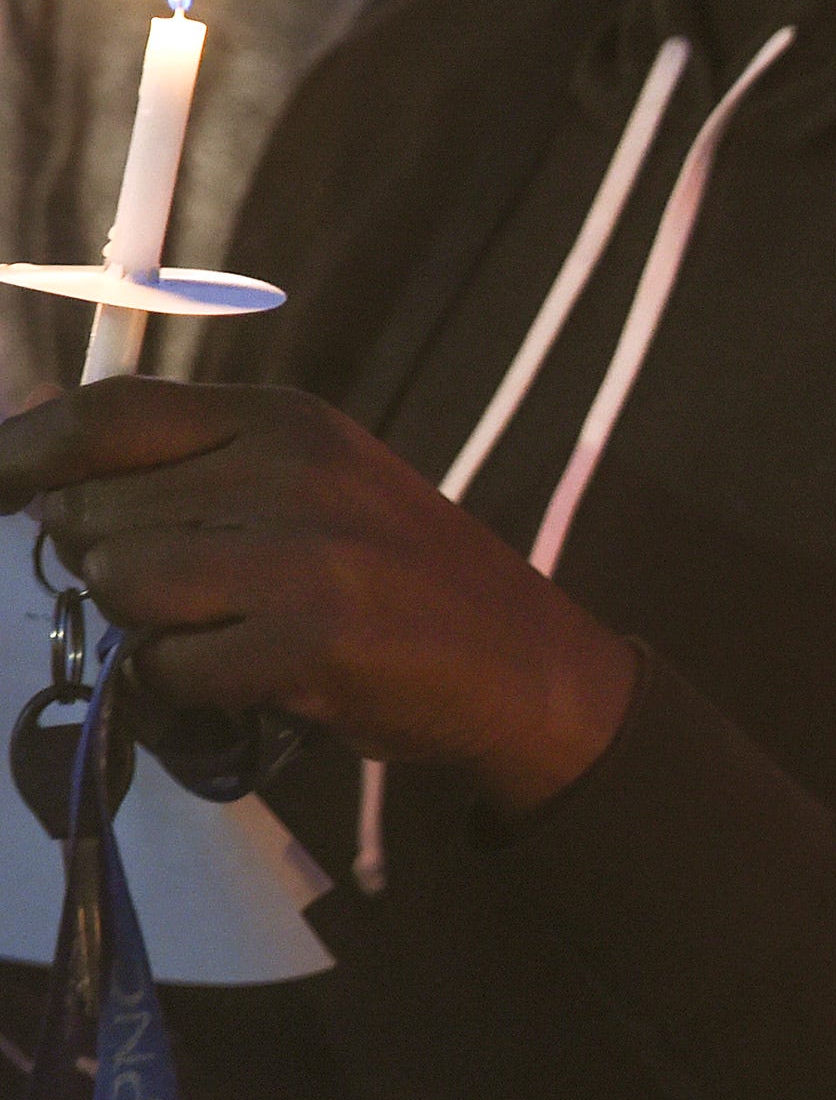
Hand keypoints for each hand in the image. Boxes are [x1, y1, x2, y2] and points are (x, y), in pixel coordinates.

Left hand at [0, 377, 636, 815]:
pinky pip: (168, 666)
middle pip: (97, 511)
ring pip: (121, 586)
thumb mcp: (309, 481)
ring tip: (220, 631)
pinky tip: (249, 675)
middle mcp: (293, 469)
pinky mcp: (310, 639)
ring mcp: (304, 553)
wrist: (522, 664)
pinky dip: (187, 686)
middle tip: (180, 593)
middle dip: (106, 562)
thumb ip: (183, 455)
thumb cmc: (397, 576)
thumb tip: (32, 429)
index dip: (23, 452)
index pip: (109, 413)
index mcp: (289, 418)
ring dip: (147, 628)